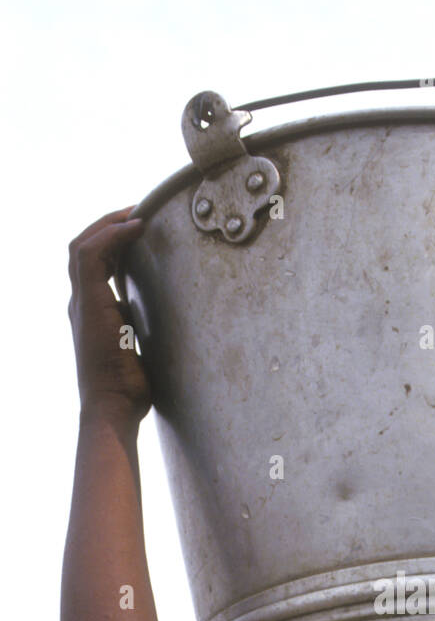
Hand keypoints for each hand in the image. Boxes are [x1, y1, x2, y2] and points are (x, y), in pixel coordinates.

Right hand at [68, 208, 150, 421]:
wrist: (112, 408)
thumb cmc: (129, 390)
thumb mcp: (140, 350)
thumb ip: (143, 330)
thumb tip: (168, 319)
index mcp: (91, 312)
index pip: (93, 264)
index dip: (113, 242)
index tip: (138, 231)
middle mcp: (80, 304)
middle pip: (83, 248)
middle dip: (108, 225)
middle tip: (138, 212)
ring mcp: (81, 302)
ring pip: (82, 245)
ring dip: (109, 224)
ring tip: (137, 213)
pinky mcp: (88, 303)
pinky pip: (91, 255)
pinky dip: (111, 236)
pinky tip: (135, 228)